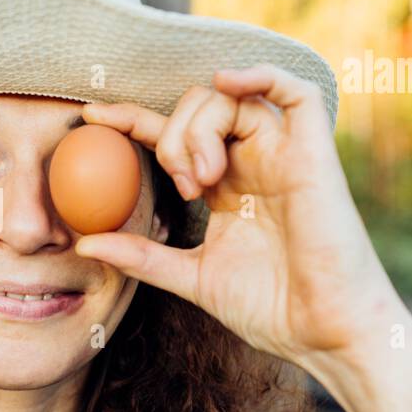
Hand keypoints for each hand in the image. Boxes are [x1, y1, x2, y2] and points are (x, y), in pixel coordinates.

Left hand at [74, 64, 405, 371]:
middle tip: (181, 185)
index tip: (90, 119)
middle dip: (173, 136)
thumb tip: (85, 242)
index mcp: (225, 188)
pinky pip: (298, 93)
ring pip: (231, 100)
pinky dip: (261, 75)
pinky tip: (228, 83)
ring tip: (203, 180)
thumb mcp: (192, 278)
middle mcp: (253, 164)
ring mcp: (284, 156)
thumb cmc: (272, 311)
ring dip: (200, 129)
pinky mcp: (314, 156)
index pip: (172, 135)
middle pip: (198, 108)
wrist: (325, 336)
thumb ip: (141, 256)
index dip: (131, 120)